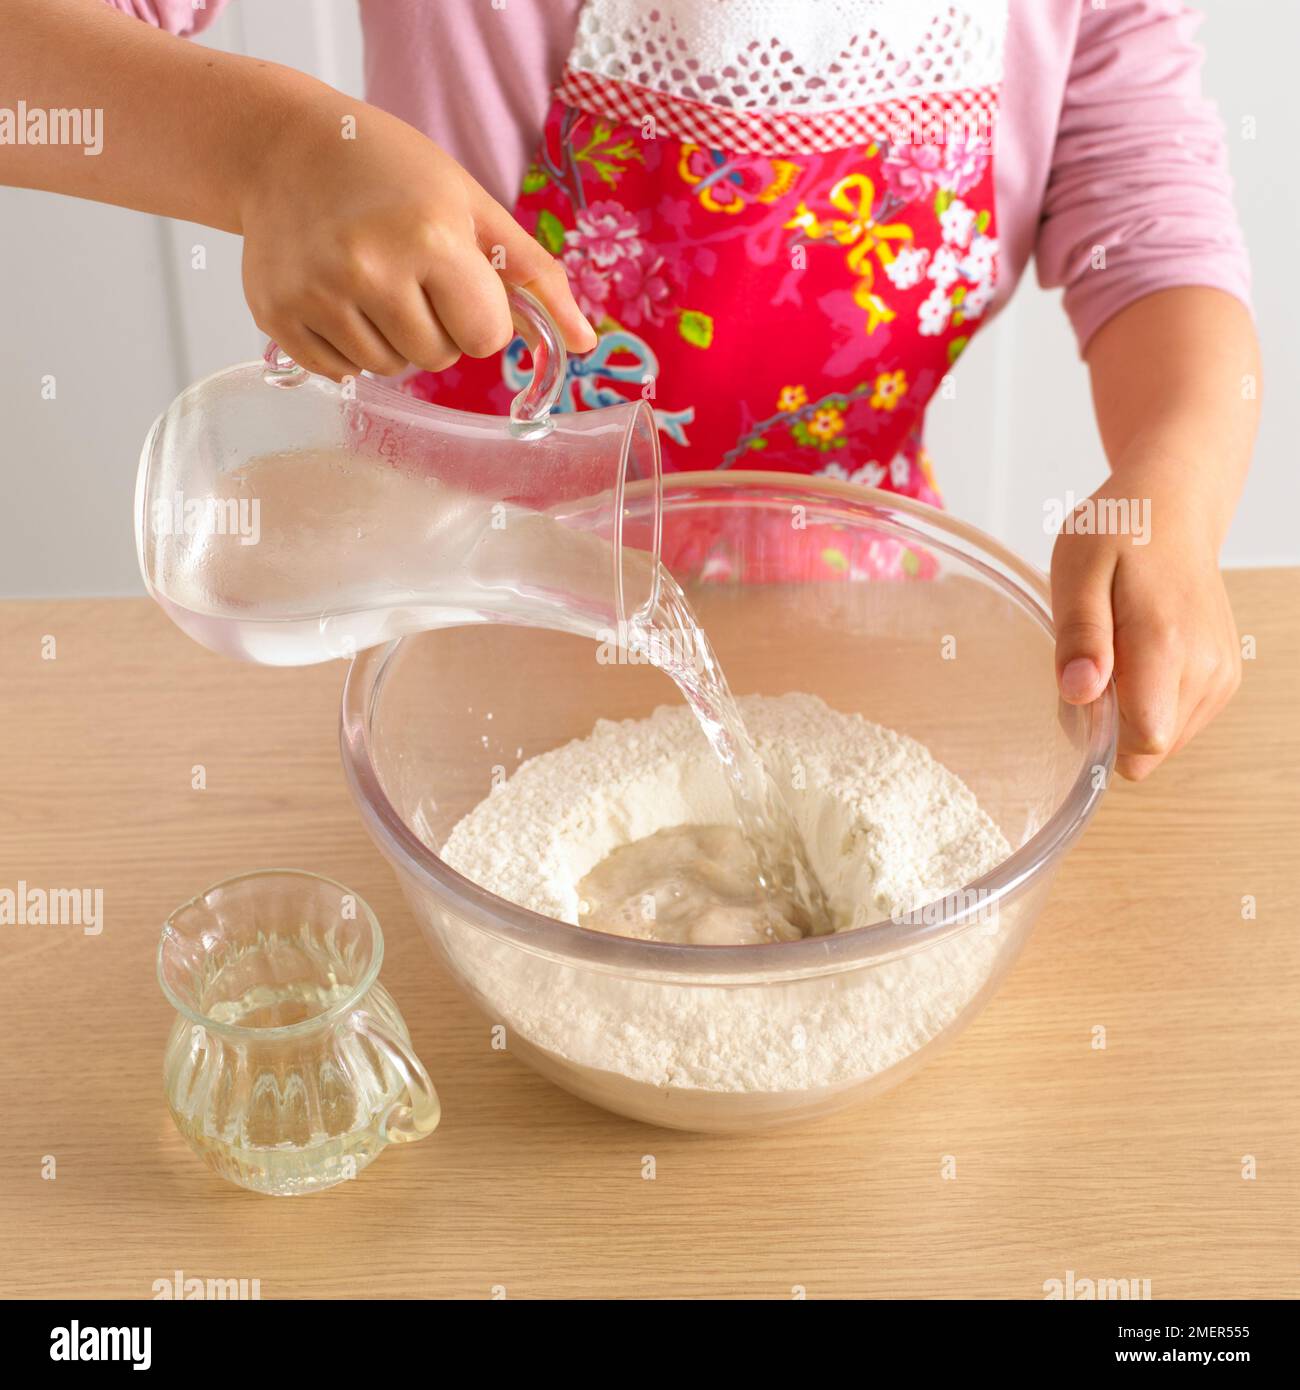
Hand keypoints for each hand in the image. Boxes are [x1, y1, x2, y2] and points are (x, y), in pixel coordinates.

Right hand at [239, 83, 595, 379]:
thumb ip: (532, 277)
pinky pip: (340, 373)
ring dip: (392, 339)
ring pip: (388, 370)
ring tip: (372, 282)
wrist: (284, 147)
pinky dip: (347, 348)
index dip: (480, 316)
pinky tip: (337, 296)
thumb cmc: (391, 171)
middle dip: (437, 328)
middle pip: (438, 360)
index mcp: (429, 238)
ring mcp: (317, 295)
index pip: (485, 338)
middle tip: (410, 274)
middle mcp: (368, 269)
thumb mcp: (472, 207)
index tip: (458, 280)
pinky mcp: (278, 317)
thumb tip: (583, 344)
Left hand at [1050, 479, 1241, 780]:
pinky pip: (1177, 722)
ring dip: (1128, 714)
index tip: (1080, 691)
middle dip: (1109, 725)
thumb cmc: (1118, 535)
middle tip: (1091, 663)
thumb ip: (1079, 637)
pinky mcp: (1224, 679)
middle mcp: (1206, 669)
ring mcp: (1221, 676)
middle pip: (1149, 748)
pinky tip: (1137, 658)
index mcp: (1167, 646)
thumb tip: (1080, 693)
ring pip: (1163, 741)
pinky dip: (1149, 704)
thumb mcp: (1077, 573)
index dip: (1099, 736)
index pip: (1142, 743)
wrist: (1173, 509)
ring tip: (1115, 654)